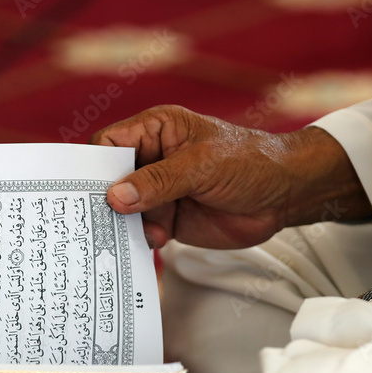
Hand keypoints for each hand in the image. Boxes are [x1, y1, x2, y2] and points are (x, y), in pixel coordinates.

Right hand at [90, 105, 371, 248]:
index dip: (94, 165)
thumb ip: (158, 181)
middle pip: (111, 179)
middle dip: (107, 200)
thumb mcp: (201, 166)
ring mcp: (160, 191)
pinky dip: (144, 238)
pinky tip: (155, 242)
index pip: (109, 143)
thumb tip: (115, 197)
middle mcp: (153, 159)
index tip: (86, 190)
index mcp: (156, 130)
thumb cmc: (249, 163)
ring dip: (131, 223)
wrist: (285, 195)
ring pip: (126, 209)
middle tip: (102, 220)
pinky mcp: (170, 218)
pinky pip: (144, 229)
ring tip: (151, 232)